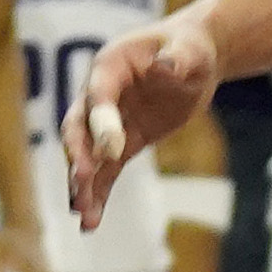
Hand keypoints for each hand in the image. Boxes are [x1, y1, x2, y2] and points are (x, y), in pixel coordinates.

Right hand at [65, 15, 221, 230]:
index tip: (113, 150)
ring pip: (88, 156)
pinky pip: (106, 172)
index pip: (98, 95)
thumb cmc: (189, 48)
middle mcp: (99, 94)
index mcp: (110, 66)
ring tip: (83, 215)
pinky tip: (90, 223)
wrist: (193, 58)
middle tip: (81, 184)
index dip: (102, 122)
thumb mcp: (189, 51)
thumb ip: (178, 59)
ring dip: (83, 185)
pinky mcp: (122, 143)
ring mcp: (108, 122)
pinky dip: (98, 195)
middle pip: (78, 128)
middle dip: (79, 157)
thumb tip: (168, 67)